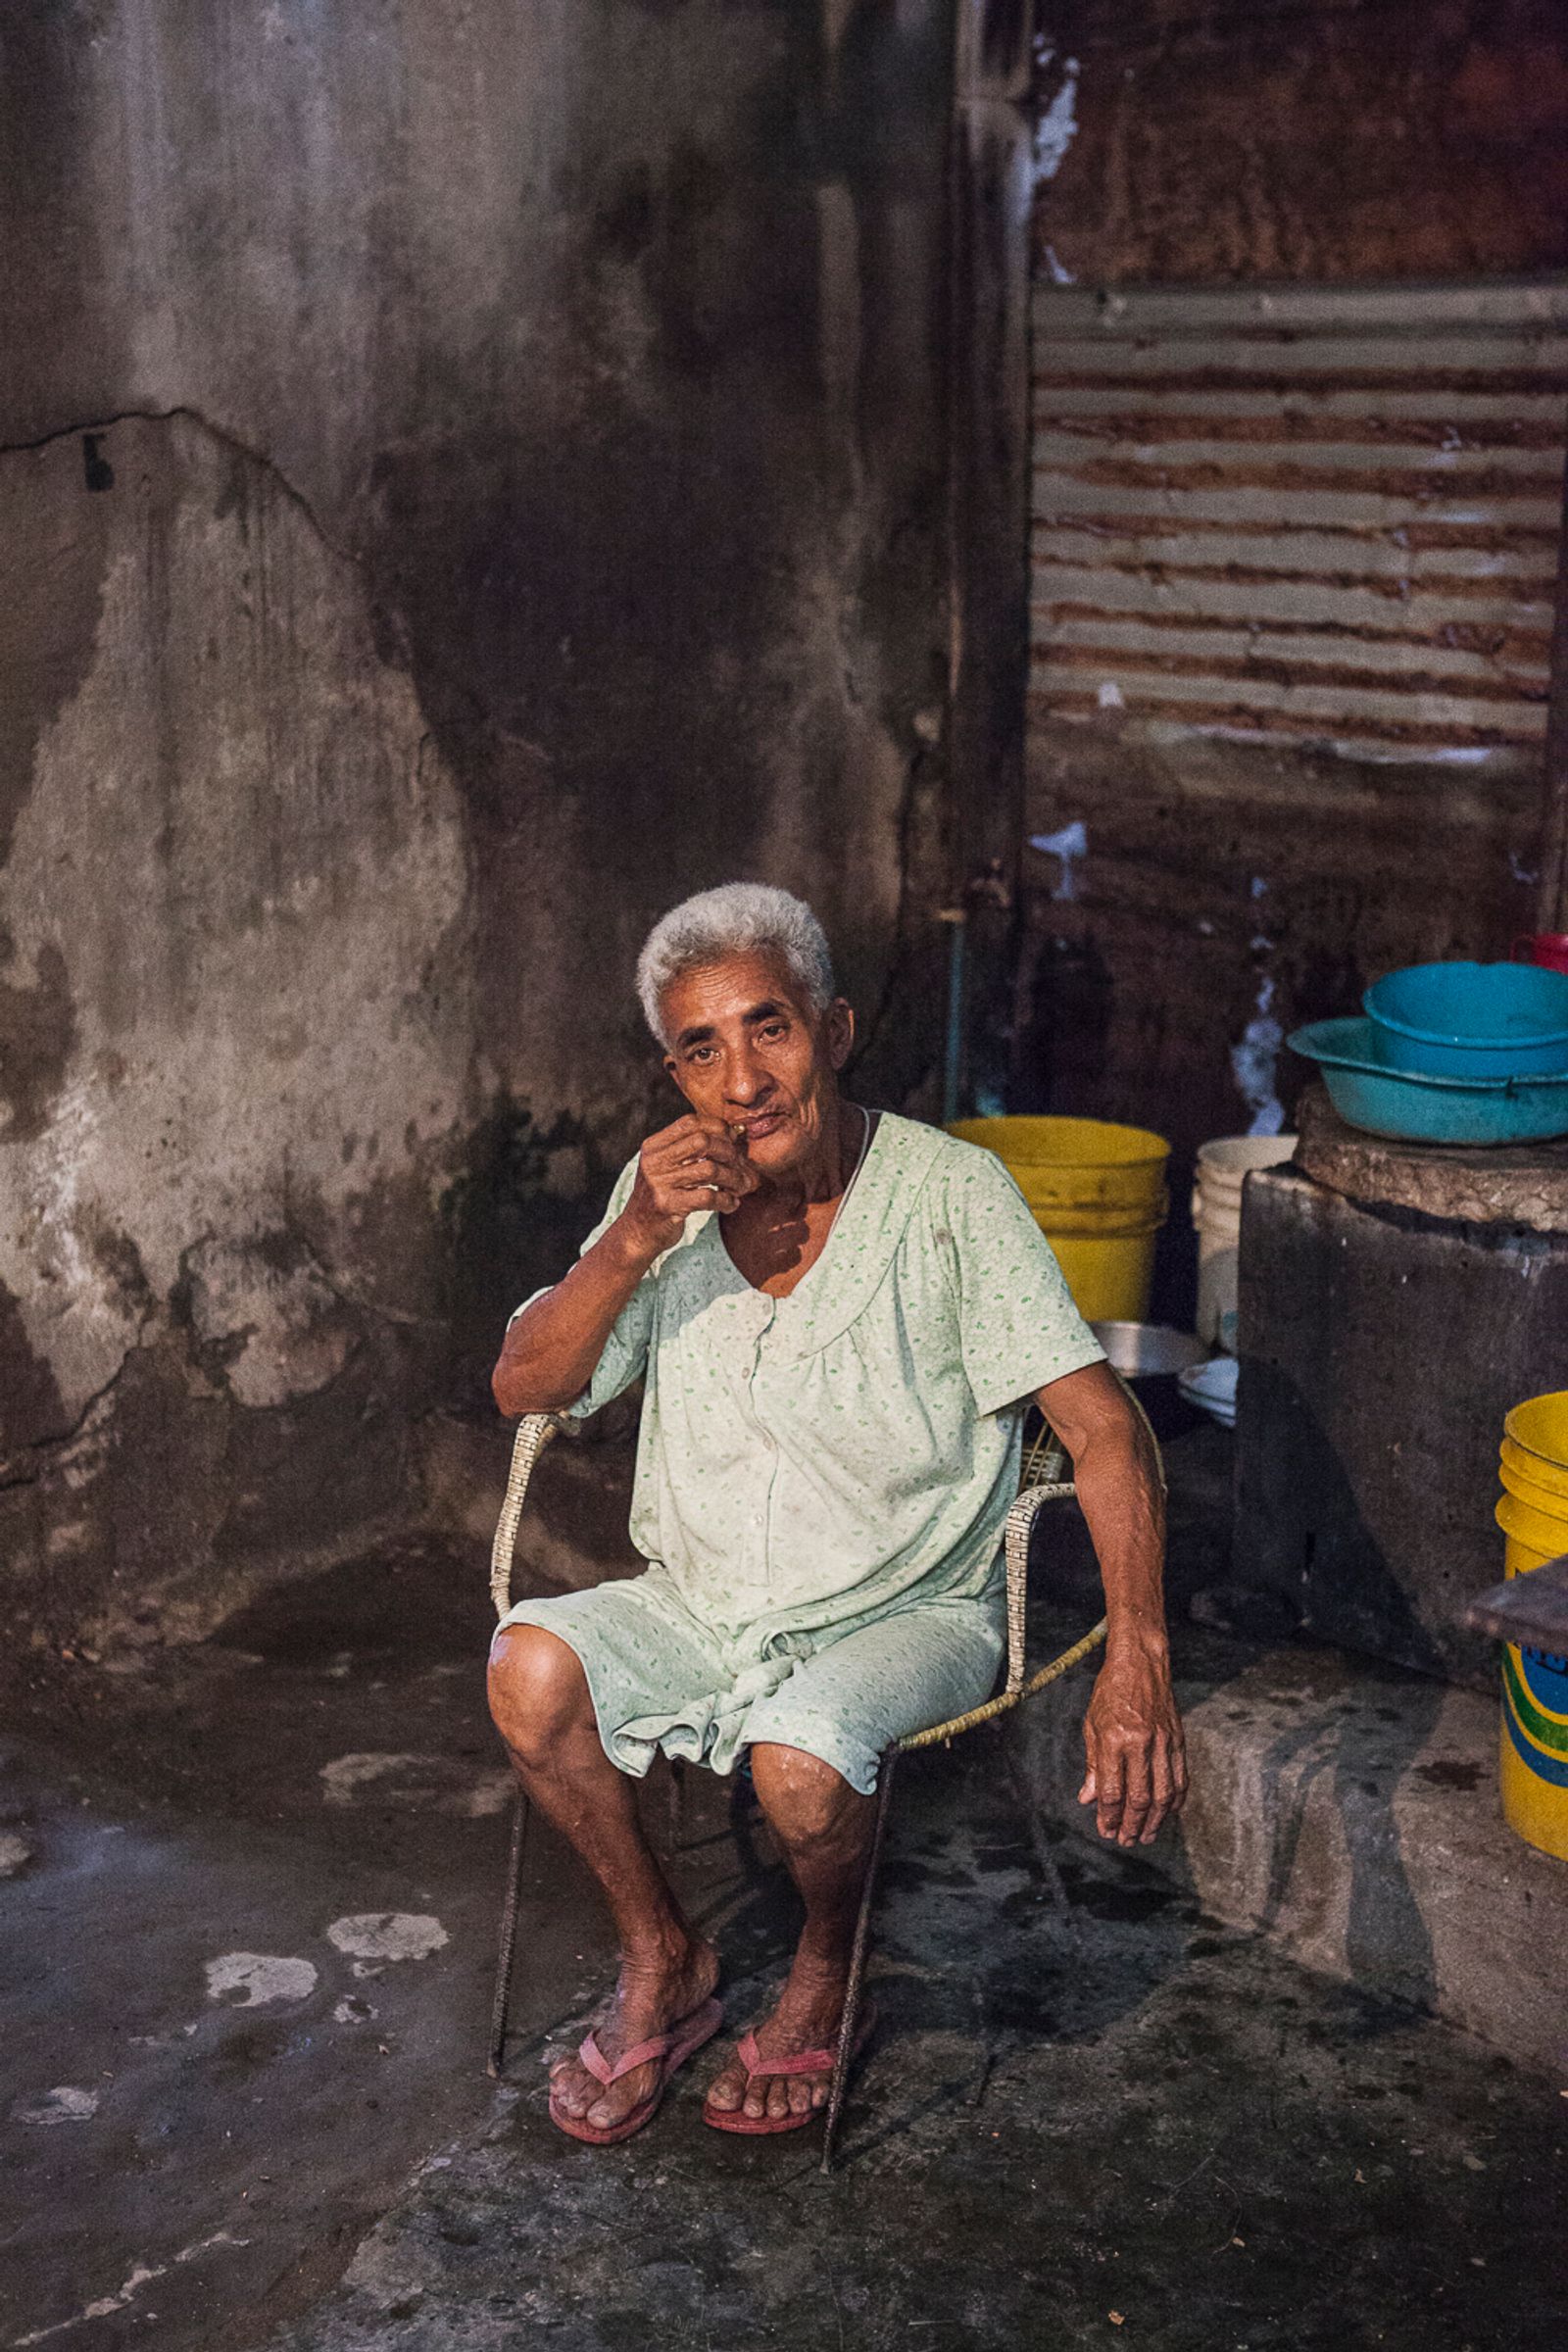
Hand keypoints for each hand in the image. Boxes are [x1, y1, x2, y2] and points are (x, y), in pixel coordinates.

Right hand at [618, 1114, 760, 1258]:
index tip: (733, 1141)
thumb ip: (689, 1150)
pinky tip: (731, 1204)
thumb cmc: (662, 1197)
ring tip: (741, 1186)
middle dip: (728, 1152)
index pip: (690, 1122)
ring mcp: (659, 1183)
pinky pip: (708, 1196)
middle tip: (740, 1166)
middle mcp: (653, 1161)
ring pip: (710, 1169)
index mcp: (653, 1146)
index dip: (718, 1127)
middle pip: (702, 1141)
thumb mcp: (666, 1168)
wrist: (637, 1233)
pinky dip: (726, 1200)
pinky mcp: (667, 1206)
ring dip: (733, 1178)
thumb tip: (734, 1132)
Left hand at [1079, 1639, 1187, 1846]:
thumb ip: (1093, 1764)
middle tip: (1125, 1840)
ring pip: (1163, 1793)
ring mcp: (1163, 1742)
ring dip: (1155, 1821)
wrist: (1141, 1662)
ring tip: (1146, 1836)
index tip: (1105, 1829)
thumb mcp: (1092, 1724)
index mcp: (1114, 1739)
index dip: (1108, 1815)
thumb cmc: (1111, 1690)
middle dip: (1131, 1824)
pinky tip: (1167, 1813)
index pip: (1112, 1789)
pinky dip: (1175, 1800)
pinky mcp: (1178, 1740)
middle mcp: (1141, 1743)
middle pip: (1139, 1797)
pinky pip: (1180, 1778)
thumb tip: (1088, 1799)